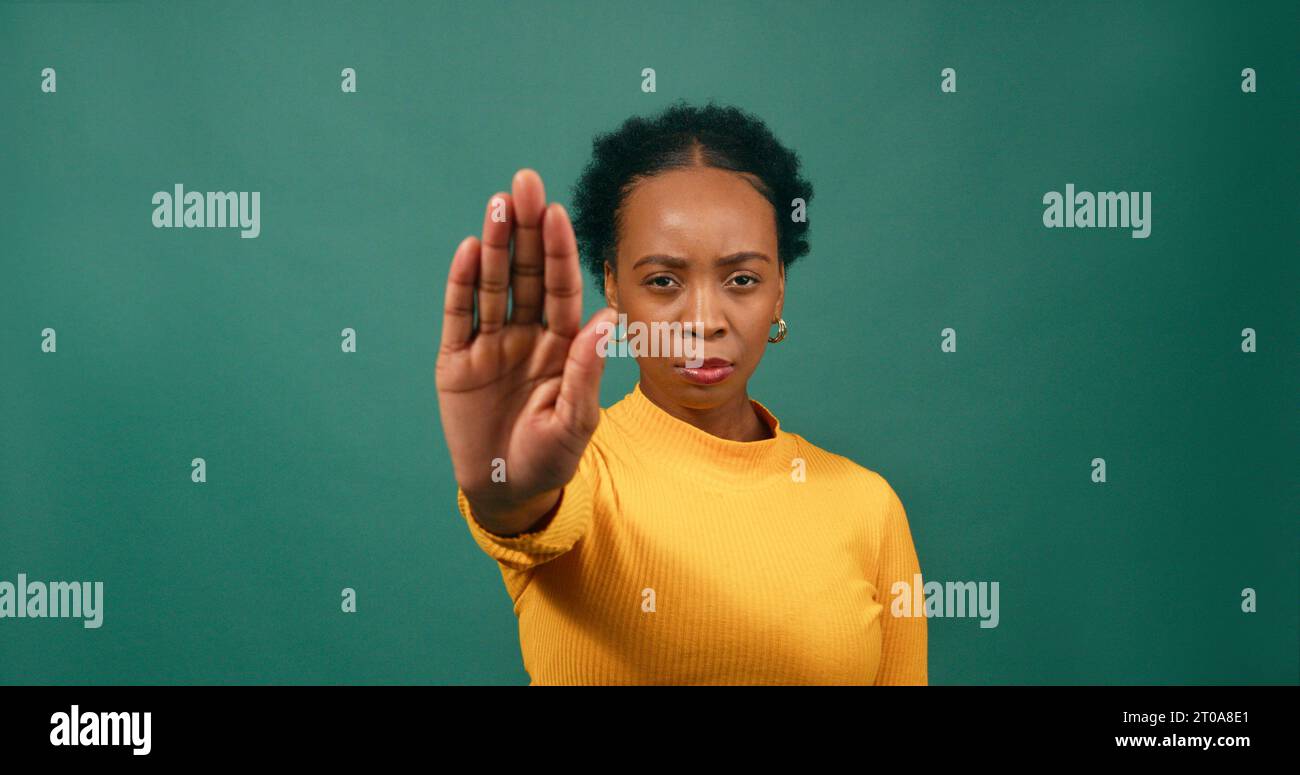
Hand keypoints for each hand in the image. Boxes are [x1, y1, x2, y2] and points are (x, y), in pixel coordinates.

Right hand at [436, 169, 615, 532]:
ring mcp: (490, 344)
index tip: (557, 211)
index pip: (561, 287)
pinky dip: (461, 283)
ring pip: (492, 285)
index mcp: (562, 344)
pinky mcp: (456, 360)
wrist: (507, 492)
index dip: (558, 250)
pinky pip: (459, 315)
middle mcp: (526, 334)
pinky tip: (468, 249)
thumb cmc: (550, 459)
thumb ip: (586, 372)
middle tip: (524, 182)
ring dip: (492, 244)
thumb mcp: (575, 423)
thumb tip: (607, 319)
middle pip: (525, 272)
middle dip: (525, 229)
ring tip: (496, 204)